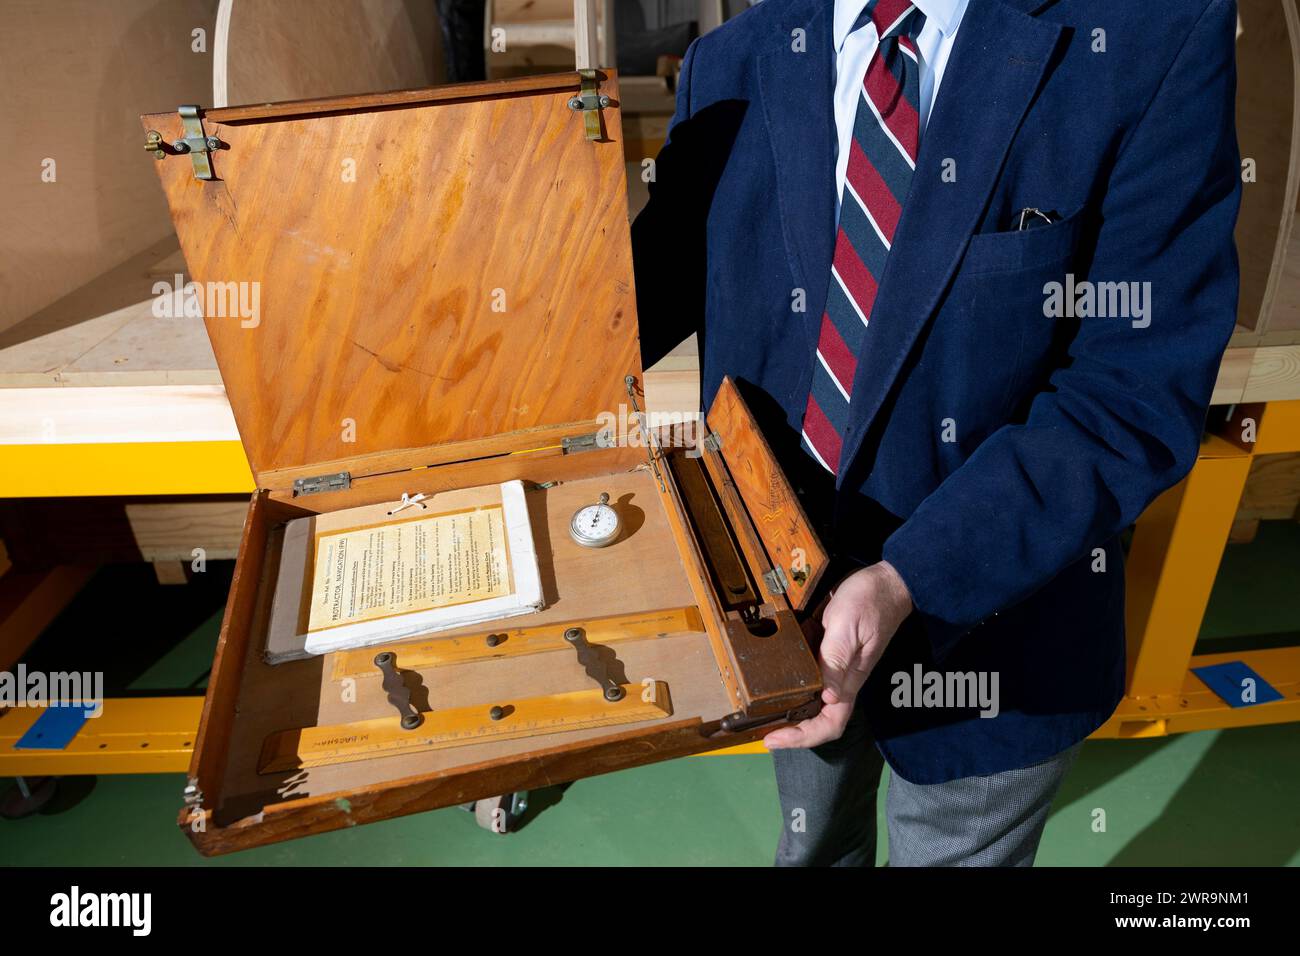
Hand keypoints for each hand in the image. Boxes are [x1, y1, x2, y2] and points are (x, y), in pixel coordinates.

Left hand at [764, 560, 912, 749]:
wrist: (886, 583)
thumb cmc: (870, 603)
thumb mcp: (848, 628)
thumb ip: (837, 661)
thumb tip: (827, 698)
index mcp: (850, 681)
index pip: (829, 724)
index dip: (802, 737)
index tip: (773, 739)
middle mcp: (842, 681)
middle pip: (817, 719)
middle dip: (791, 731)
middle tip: (761, 731)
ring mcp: (836, 668)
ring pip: (812, 702)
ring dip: (789, 712)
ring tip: (762, 715)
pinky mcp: (829, 654)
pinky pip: (810, 678)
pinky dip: (791, 684)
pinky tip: (773, 680)